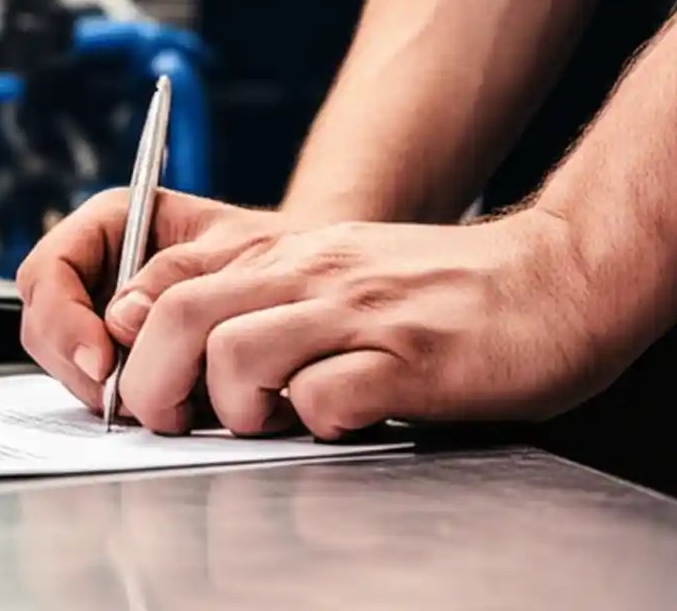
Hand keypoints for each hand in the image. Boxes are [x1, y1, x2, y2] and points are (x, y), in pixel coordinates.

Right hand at [17, 189, 293, 412]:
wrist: (306, 296)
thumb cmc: (277, 260)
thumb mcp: (232, 255)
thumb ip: (172, 278)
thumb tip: (118, 323)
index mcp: (114, 223)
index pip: (49, 271)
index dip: (64, 319)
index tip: (103, 361)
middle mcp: (99, 270)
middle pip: (46, 325)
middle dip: (82, 366)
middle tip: (130, 397)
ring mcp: (104, 319)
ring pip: (69, 365)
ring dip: (108, 391)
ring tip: (170, 396)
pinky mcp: (121, 361)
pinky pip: (98, 390)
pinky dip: (126, 404)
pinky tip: (172, 402)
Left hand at [111, 210, 607, 438]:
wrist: (550, 278)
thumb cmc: (434, 289)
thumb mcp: (331, 270)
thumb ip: (261, 294)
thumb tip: (183, 341)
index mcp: (284, 255)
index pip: (164, 276)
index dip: (127, 331)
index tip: (132, 375)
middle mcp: (308, 274)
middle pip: (179, 316)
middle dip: (152, 379)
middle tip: (168, 418)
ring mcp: (356, 314)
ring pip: (236, 354)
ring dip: (231, 405)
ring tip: (264, 421)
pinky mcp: (408, 360)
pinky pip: (325, 398)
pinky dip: (314, 422)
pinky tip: (338, 420)